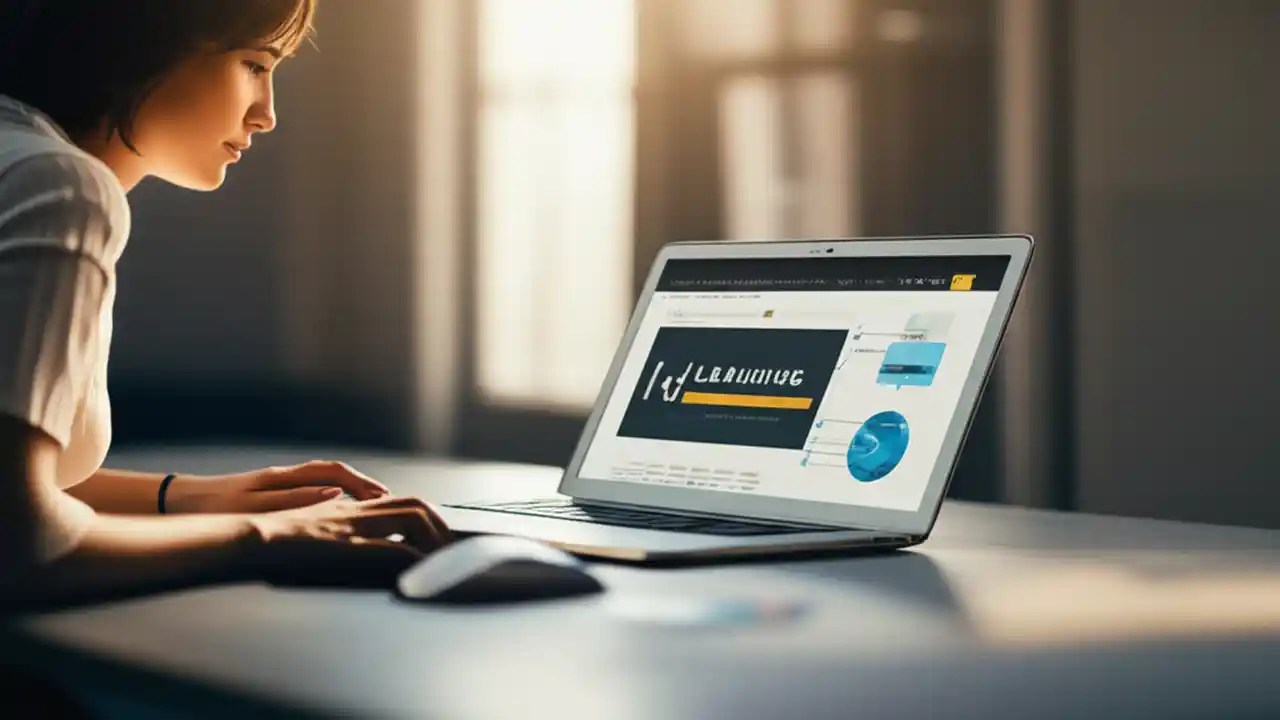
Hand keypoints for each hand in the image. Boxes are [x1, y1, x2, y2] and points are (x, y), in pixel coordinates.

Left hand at [165, 460, 391, 513]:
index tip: (384, 499)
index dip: (363, 485)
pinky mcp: (270, 494)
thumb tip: (335, 493)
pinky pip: (313, 491)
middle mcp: (285, 476)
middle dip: (365, 486)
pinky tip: (338, 512)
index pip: (335, 471)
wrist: (178, 504)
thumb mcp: (254, 507)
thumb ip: (296, 500)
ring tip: (372, 507)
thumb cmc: (213, 510)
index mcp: (284, 477)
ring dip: (351, 492)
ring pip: (325, 481)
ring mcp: (278, 484)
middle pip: (335, 473)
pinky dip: (334, 498)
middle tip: (390, 502)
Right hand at [238, 495, 453, 586]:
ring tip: (442, 558)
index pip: (398, 502)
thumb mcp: (308, 527)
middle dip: (438, 525)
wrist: (247, 535)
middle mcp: (354, 509)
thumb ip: (333, 527)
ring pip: (410, 516)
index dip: (423, 516)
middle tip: (449, 549)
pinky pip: (387, 548)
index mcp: (346, 506)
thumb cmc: (270, 536)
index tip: (436, 536)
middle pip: (413, 503)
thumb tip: (351, 537)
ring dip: (433, 537)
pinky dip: (410, 557)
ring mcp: (351, 524)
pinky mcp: (344, 544)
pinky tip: (421, 569)